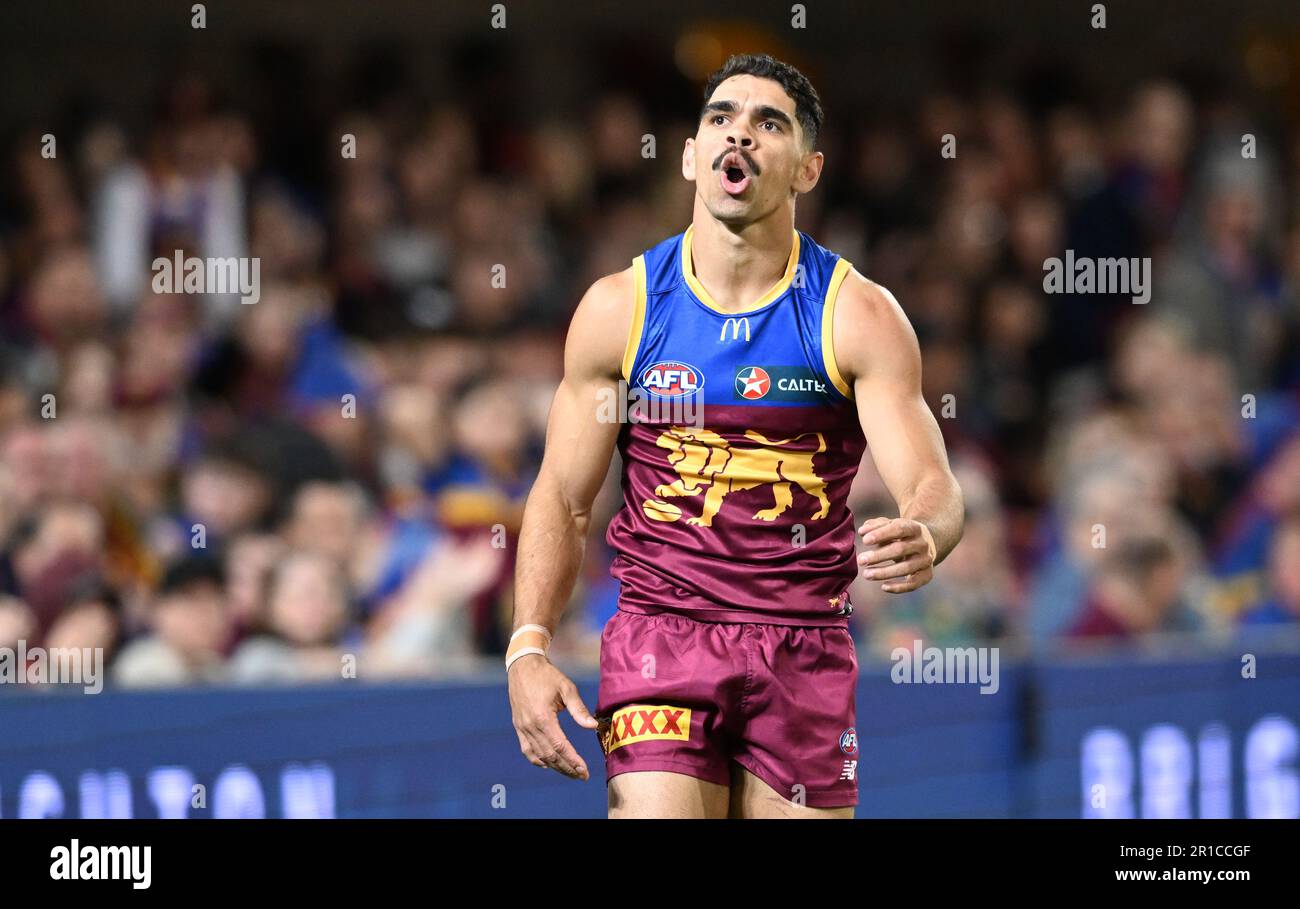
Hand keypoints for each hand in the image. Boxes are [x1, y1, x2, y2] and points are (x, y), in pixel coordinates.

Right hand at [508, 653, 598, 779]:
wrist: (523, 666)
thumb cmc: (547, 676)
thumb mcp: (566, 688)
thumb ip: (579, 708)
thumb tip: (593, 726)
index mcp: (542, 717)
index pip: (560, 746)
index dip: (573, 760)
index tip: (584, 771)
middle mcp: (530, 726)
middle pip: (550, 755)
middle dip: (567, 768)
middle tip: (582, 776)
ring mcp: (522, 728)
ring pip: (539, 756)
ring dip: (555, 767)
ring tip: (570, 773)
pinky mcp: (518, 727)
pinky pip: (527, 750)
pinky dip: (538, 760)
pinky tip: (549, 764)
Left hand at [857, 517, 936, 592]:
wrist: (927, 543)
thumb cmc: (901, 534)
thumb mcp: (891, 525)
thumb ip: (876, 525)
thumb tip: (862, 531)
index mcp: (914, 528)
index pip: (899, 529)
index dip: (881, 534)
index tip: (865, 540)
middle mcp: (922, 544)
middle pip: (901, 549)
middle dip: (878, 556)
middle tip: (861, 560)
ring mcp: (925, 560)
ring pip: (906, 568)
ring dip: (884, 572)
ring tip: (866, 574)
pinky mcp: (926, 574)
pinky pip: (913, 583)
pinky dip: (899, 587)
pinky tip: (883, 587)